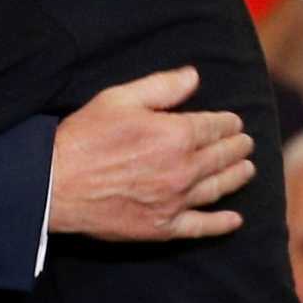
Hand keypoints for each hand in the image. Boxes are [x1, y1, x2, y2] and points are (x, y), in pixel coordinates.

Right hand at [45, 68, 256, 241]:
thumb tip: (194, 76)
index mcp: (176, 134)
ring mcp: (176, 201)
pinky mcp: (163, 226)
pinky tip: (235, 220)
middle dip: (237, 147)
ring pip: (218, 188)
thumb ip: (161, 86)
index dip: (228, 122)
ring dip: (236, 177)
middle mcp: (183, 169)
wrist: (55, 184)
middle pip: (221, 156)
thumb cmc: (84, 137)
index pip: (214, 126)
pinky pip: (202, 227)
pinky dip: (221, 223)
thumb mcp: (119, 98)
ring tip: (247, 170)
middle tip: (245, 144)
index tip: (234, 121)